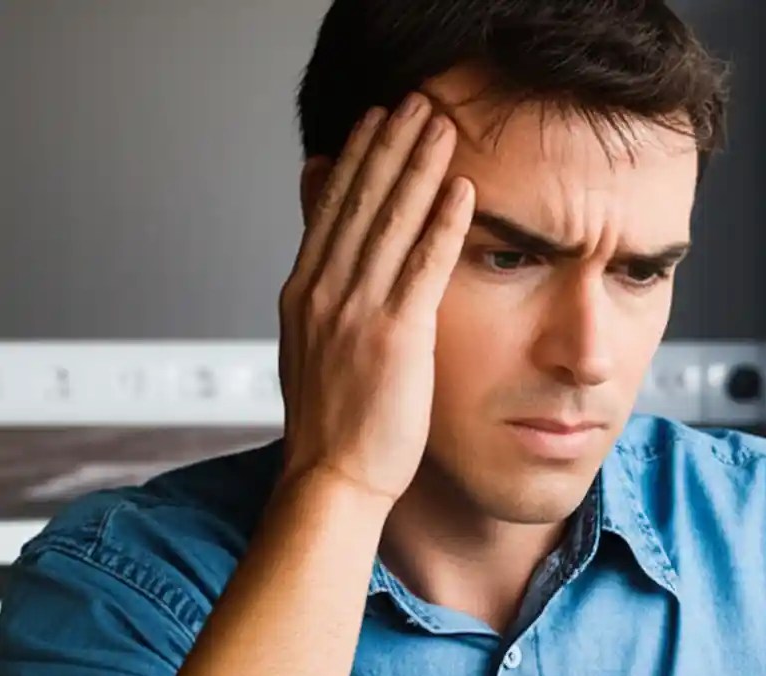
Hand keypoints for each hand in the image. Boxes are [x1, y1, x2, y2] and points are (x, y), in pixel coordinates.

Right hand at [275, 92, 473, 501]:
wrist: (332, 480)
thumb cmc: (331, 424)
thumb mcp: (311, 348)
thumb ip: (321, 297)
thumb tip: (327, 266)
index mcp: (303, 293)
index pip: (331, 208)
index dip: (357, 159)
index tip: (376, 121)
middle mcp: (324, 293)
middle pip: (361, 201)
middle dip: (390, 147)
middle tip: (415, 104)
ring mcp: (357, 312)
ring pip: (392, 223)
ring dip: (419, 168)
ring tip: (442, 128)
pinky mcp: (396, 336)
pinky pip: (424, 266)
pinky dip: (443, 224)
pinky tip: (462, 190)